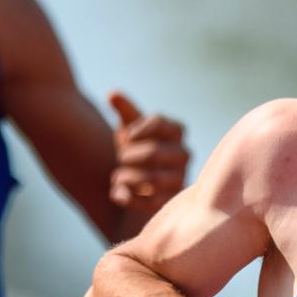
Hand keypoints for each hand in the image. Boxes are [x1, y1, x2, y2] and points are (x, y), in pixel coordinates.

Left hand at [107, 90, 188, 214]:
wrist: (142, 183)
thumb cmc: (137, 148)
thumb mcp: (130, 128)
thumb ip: (125, 111)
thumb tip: (112, 93)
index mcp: (176, 131)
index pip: (159, 123)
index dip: (138, 129)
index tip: (126, 135)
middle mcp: (183, 154)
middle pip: (153, 153)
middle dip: (129, 156)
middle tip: (119, 158)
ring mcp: (180, 178)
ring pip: (152, 179)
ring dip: (127, 178)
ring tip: (116, 177)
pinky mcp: (171, 201)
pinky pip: (151, 203)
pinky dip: (130, 199)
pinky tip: (116, 194)